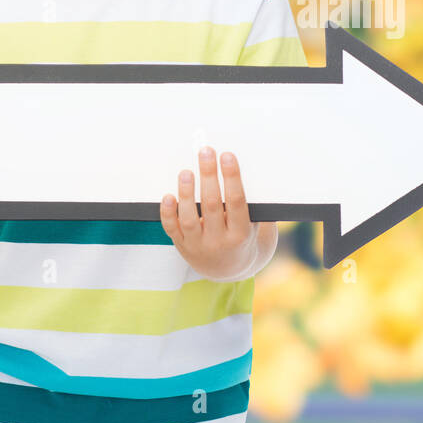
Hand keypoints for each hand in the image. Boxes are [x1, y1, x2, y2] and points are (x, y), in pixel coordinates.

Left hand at [161, 147, 276, 280]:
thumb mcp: (255, 226)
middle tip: (205, 152)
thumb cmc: (243, 239)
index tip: (227, 156)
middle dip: (209, 176)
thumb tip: (244, 169)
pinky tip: (167, 196)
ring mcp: (198, 245)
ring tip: (186, 172)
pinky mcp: (182, 246)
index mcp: (241, 234)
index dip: (232, 178)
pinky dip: (167, 213)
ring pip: (189, 218)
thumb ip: (251, 204)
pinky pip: (172, 229)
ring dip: (186, 193)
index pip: (236, 202)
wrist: (227, 270)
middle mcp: (219, 241)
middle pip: (212, 205)